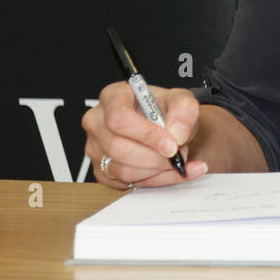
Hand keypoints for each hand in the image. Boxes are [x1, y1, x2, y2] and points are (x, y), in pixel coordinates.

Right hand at [82, 82, 207, 189]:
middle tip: (177, 155)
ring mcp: (96, 148)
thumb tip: (175, 133)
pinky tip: (170, 172)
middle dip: (153, 157)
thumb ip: (184, 111)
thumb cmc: (169, 112)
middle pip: (117, 147)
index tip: (170, 145)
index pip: (119, 117)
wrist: (169, 130)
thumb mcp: (183, 101)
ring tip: (176, 161)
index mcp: (113, 96)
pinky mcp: (102, 170)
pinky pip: (124, 183)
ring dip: (155, 170)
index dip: (146, 135)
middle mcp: (98, 121)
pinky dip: (154, 181)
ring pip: (121, 169)